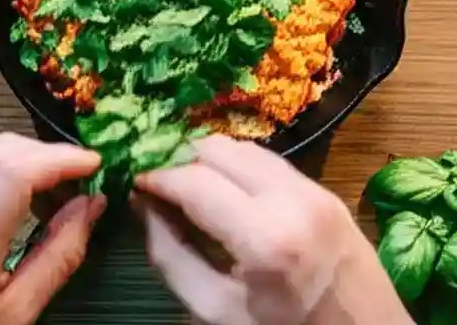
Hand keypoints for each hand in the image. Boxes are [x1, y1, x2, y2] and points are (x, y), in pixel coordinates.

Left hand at [0, 133, 104, 324]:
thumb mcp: (10, 315)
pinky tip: (10, 197)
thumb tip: (91, 207)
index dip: (62, 157)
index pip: (16, 169)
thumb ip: (57, 258)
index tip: (94, 166)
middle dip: (50, 157)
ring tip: (48, 194)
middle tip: (78, 185)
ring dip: (24, 160)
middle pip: (6, 149)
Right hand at [134, 136, 412, 324]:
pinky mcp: (326, 191)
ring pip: (244, 148)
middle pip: (217, 149)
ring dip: (208, 159)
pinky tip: (223, 192)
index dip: (154, 176)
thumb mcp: (218, 312)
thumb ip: (172, 256)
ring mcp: (315, 190)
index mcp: (265, 238)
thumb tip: (142, 207)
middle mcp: (293, 199)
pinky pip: (270, 163)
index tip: (130, 182)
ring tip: (185, 186)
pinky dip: (238, 168)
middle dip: (179, 160)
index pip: (192, 180)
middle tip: (155, 183)